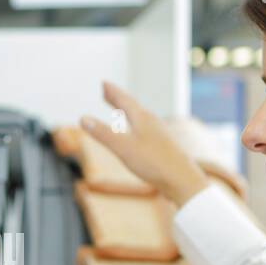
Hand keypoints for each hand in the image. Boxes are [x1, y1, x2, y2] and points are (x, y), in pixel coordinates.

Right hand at [81, 81, 210, 206]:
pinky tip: (139, 137)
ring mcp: (160, 135)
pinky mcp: (164, 148)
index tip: (104, 83)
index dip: (112, 92)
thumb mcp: (123, 148)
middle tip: (107, 92)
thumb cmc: (154, 163)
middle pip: (133, 107)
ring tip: (122, 111)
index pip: (125, 100)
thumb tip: (83, 118)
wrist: (183, 181)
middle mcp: (153, 123)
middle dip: (118, 99)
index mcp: (143, 119)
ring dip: (128, 113)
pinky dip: (136, 127)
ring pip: (141, 119)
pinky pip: (147, 131)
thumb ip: (103, 134)